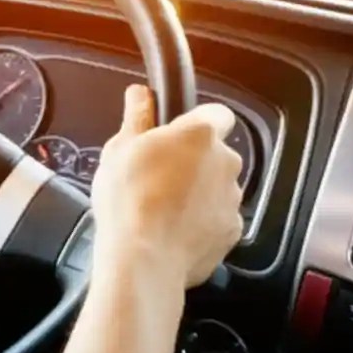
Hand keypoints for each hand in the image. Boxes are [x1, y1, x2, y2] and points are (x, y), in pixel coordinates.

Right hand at [91, 84, 243, 287]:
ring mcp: (232, 199)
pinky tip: (173, 230)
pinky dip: (202, 222)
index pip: (218, 114)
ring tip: (163, 207)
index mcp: (200, 134)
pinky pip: (218, 218)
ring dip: (199, 192)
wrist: (143, 259)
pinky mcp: (232, 232)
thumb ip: (137, 116)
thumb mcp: (120, 149)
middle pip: (216, 153)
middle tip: (159, 174)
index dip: (198, 123)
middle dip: (194, 161)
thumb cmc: (128, 199)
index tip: (176, 135)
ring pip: (218, 187)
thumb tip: (141, 94)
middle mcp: (225, 162)